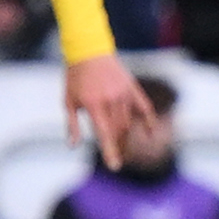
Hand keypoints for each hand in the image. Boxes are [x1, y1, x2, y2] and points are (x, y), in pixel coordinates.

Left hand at [65, 51, 150, 169]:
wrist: (88, 52)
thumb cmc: (74, 78)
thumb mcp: (68, 101)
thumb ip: (72, 124)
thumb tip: (73, 145)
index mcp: (94, 106)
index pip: (105, 134)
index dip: (110, 152)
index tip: (114, 166)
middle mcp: (111, 101)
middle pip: (119, 131)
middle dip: (118, 147)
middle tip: (117, 159)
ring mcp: (124, 94)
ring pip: (129, 123)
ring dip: (127, 138)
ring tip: (123, 148)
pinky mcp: (133, 89)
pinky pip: (145, 108)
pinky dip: (149, 122)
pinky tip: (151, 135)